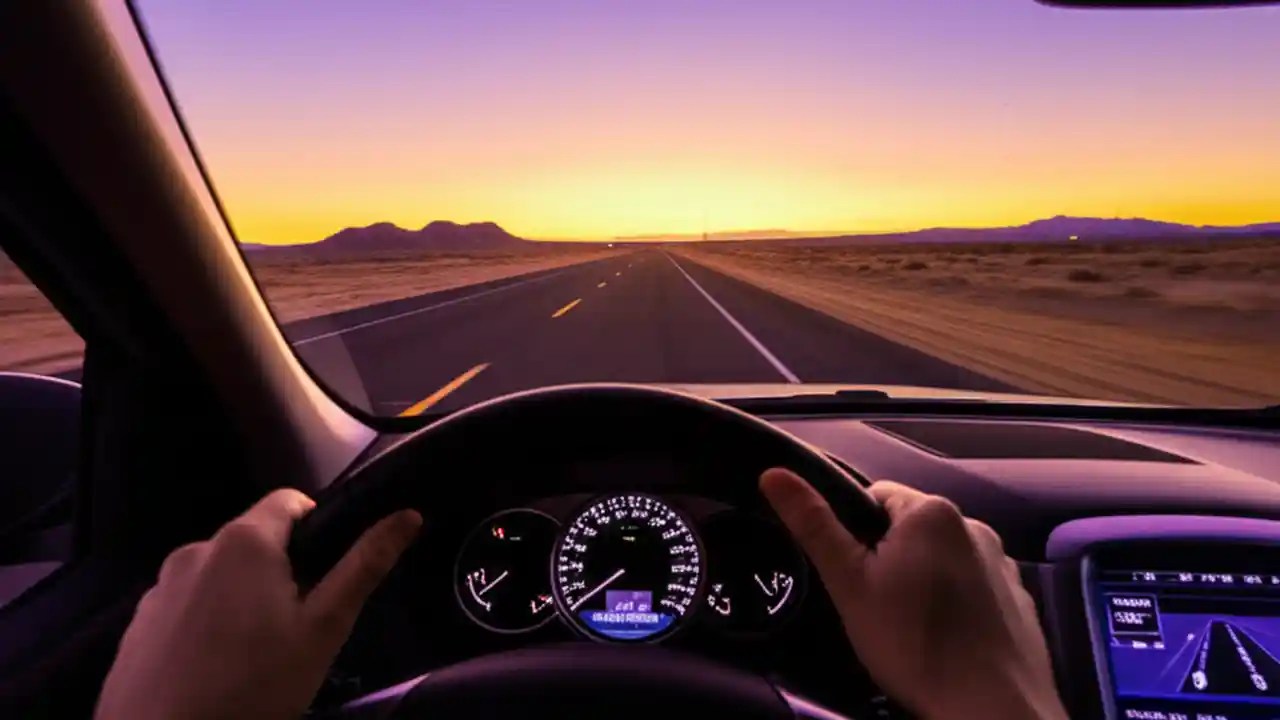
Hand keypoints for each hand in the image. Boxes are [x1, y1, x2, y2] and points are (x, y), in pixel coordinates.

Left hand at [95, 490, 421, 719]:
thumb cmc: (256, 685)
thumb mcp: (324, 629)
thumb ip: (365, 566)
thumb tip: (409, 515)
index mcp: (244, 540)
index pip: (291, 501)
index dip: (318, 530)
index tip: (326, 579)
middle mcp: (195, 549)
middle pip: (254, 542)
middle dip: (280, 572)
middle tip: (296, 628)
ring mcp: (158, 588)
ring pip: (218, 576)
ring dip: (240, 599)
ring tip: (253, 657)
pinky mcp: (135, 625)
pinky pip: (185, 607)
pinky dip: (204, 625)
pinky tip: (212, 670)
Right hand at [760, 469, 1066, 719]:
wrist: (991, 709)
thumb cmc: (913, 643)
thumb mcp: (849, 584)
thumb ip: (813, 525)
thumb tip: (773, 473)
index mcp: (932, 512)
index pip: (876, 497)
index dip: (854, 533)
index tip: (852, 575)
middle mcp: (975, 526)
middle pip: (911, 531)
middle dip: (890, 559)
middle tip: (875, 606)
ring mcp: (1003, 565)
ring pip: (944, 561)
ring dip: (925, 581)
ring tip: (911, 629)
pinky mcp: (1020, 600)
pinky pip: (975, 590)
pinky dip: (958, 606)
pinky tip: (948, 642)